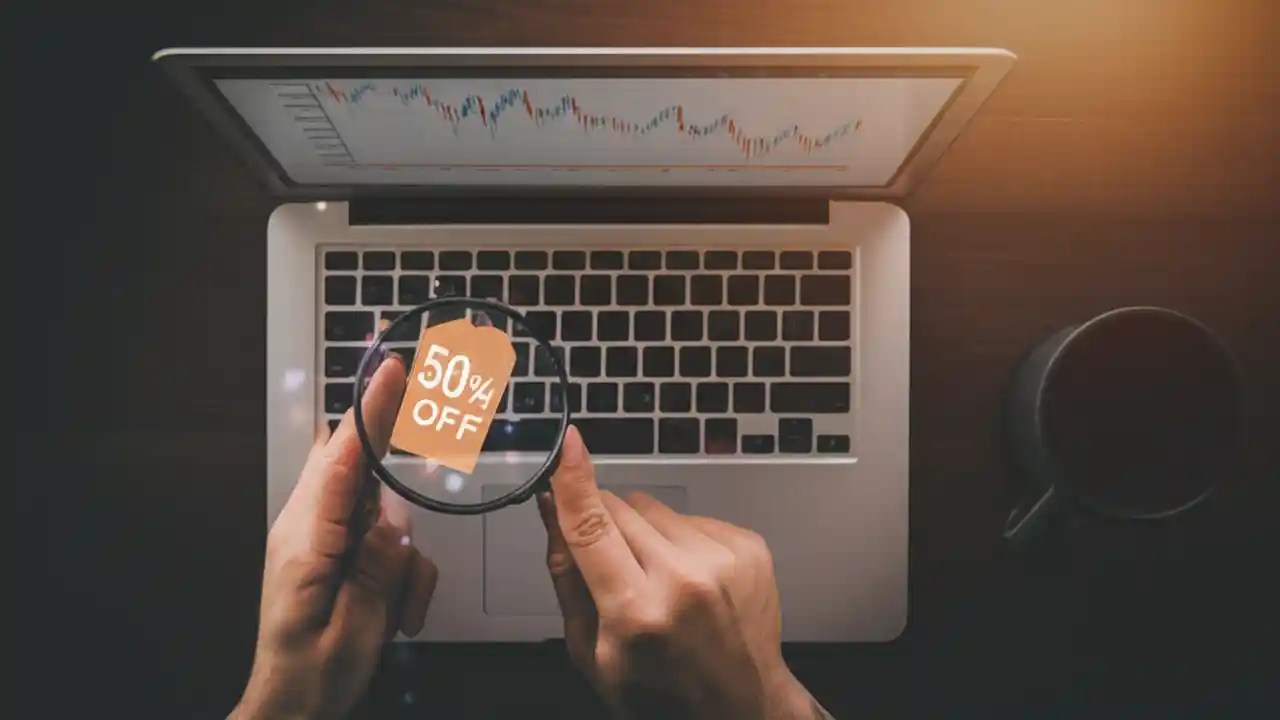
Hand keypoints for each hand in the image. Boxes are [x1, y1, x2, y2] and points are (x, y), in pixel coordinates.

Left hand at [233, 354, 437, 719]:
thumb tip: (394, 522)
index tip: (391, 367)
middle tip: (420, 449)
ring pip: (382, 509)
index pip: (343, 457)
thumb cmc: (312, 675)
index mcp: (306, 538)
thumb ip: (377, 568)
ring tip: (397, 613)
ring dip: (402, 561)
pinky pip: (382, 539)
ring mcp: (320, 535)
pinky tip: (396, 615)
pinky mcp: (335, 549)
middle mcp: (308, 526)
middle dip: (392, 462)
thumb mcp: (355, 628)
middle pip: (357, 467)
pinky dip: (401, 575)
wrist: (290, 708)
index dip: (370, 408)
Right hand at [537, 426, 825, 719]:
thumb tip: (550, 510)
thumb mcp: (592, 652)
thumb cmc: (660, 692)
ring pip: (655, 508)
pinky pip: (692, 517)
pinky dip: (682, 541)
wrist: (742, 707)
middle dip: (604, 525)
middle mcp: (685, 581)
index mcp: (637, 613)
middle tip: (614, 570)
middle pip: (620, 509)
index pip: (592, 527)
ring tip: (658, 582)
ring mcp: (724, 562)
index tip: (566, 444)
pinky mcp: (749, 548)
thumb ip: (566, 577)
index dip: (573, 480)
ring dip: (644, 533)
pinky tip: (691, 580)